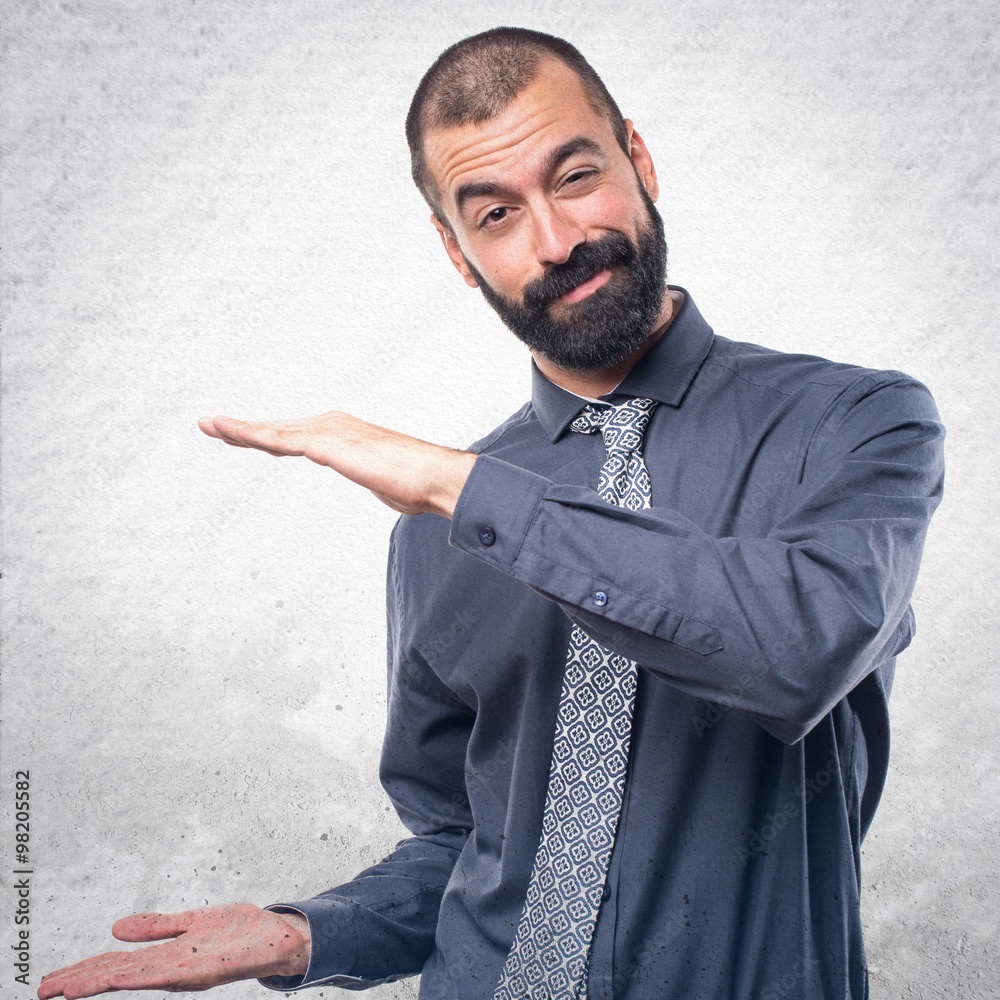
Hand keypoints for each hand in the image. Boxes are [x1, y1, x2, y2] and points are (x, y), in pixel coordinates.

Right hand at [37, 904, 308, 997]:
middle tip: (42, 991)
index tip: (49, 982)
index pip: (115, 966)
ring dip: (100, 983)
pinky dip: (142, 975)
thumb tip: (115, 928)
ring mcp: (187, 970)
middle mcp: (170, 968)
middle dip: (79, 983)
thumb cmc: (240, 931)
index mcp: (165, 958)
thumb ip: (156, 928)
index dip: (82, 973)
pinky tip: (121, 977)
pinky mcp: (207, 967)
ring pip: (135, 977)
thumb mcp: (191, 923)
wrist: (280, 938)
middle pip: (117, 975)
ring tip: (65, 990)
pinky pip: (169, 972)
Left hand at [198, 411, 477, 516]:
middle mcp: (333, 425)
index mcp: (346, 435)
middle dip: (246, 429)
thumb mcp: (390, 483)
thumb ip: (382, 480)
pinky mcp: (324, 443)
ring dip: (240, 429)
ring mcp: (328, 432)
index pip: (298, 437)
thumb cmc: (419, 483)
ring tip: (210, 425)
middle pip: (280, 430)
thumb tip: (395, 487)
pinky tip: (230, 432)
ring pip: (274, 431)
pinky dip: (251, 433)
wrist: (434, 477)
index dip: (269, 436)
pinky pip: (279, 439)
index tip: (246, 436)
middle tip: (213, 425)